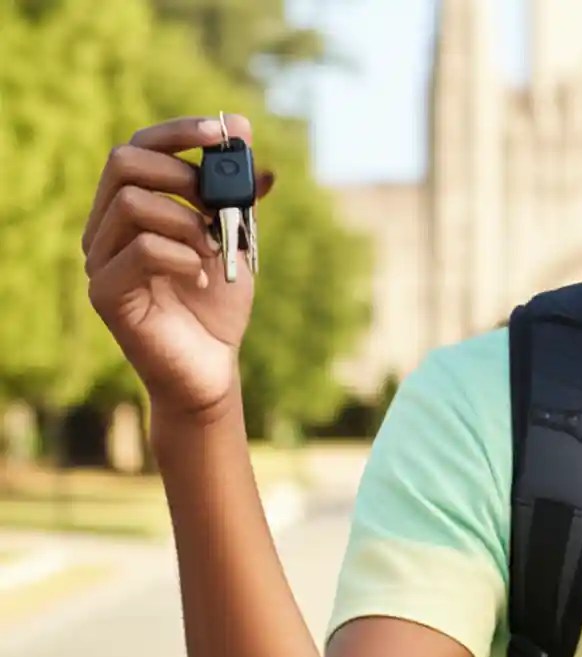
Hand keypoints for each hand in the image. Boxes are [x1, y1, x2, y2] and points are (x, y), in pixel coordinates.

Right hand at [84, 115, 274, 420]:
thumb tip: (242, 126)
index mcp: (131, 206)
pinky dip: (183, 256)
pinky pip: (141, 251)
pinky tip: (204, 278)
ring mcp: (100, 260)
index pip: (138, 146)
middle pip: (123, 162)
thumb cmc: (219, 302)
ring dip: (188, 219)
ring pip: (131, 203)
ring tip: (213, 249)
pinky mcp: (106, 294)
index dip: (179, 131)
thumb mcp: (236, 236)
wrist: (212, 365)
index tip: (223, 131)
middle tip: (219, 205)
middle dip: (181, 173)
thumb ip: (237, 189)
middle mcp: (105, 228)